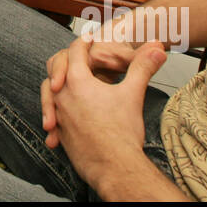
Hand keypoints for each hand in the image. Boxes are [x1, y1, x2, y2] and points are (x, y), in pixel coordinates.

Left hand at [43, 34, 166, 184]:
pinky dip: (57, 108)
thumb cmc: (123, 132)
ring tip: (65, 83)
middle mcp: (62, 95)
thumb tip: (158, 48)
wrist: (115, 167)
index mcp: (78, 81)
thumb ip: (143, 67)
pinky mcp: (60, 132)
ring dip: (58, 84)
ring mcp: (58, 114)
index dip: (84, 43)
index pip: (76, 52)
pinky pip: (52, 115)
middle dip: (65, 60)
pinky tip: (66, 113)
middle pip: (55, 67)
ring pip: (49, 92)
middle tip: (76, 58)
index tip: (88, 39)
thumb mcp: (133, 94)